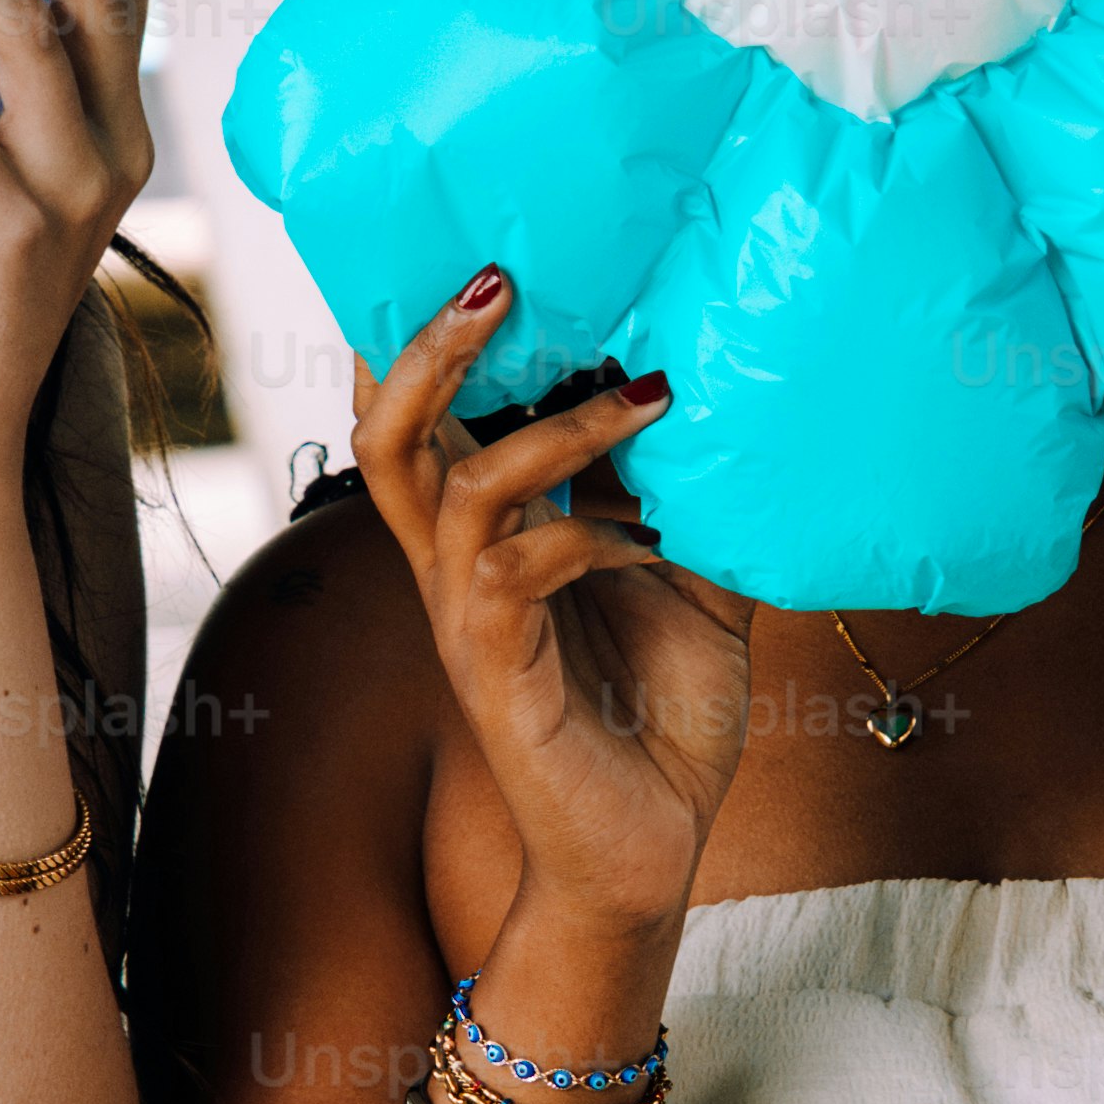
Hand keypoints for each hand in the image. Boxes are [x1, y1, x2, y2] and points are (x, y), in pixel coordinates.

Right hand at [354, 275, 754, 935]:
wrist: (653, 852)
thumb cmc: (660, 712)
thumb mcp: (689, 578)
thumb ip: (680, 492)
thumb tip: (718, 388)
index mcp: (487, 533)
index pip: (424, 413)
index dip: (429, 335)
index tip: (490, 252)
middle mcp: (455, 566)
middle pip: (386, 432)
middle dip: (426, 346)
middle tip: (497, 276)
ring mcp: (466, 619)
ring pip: (452, 487)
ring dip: (551, 428)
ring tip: (640, 391)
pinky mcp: (495, 674)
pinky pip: (514, 570)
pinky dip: (588, 533)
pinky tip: (653, 539)